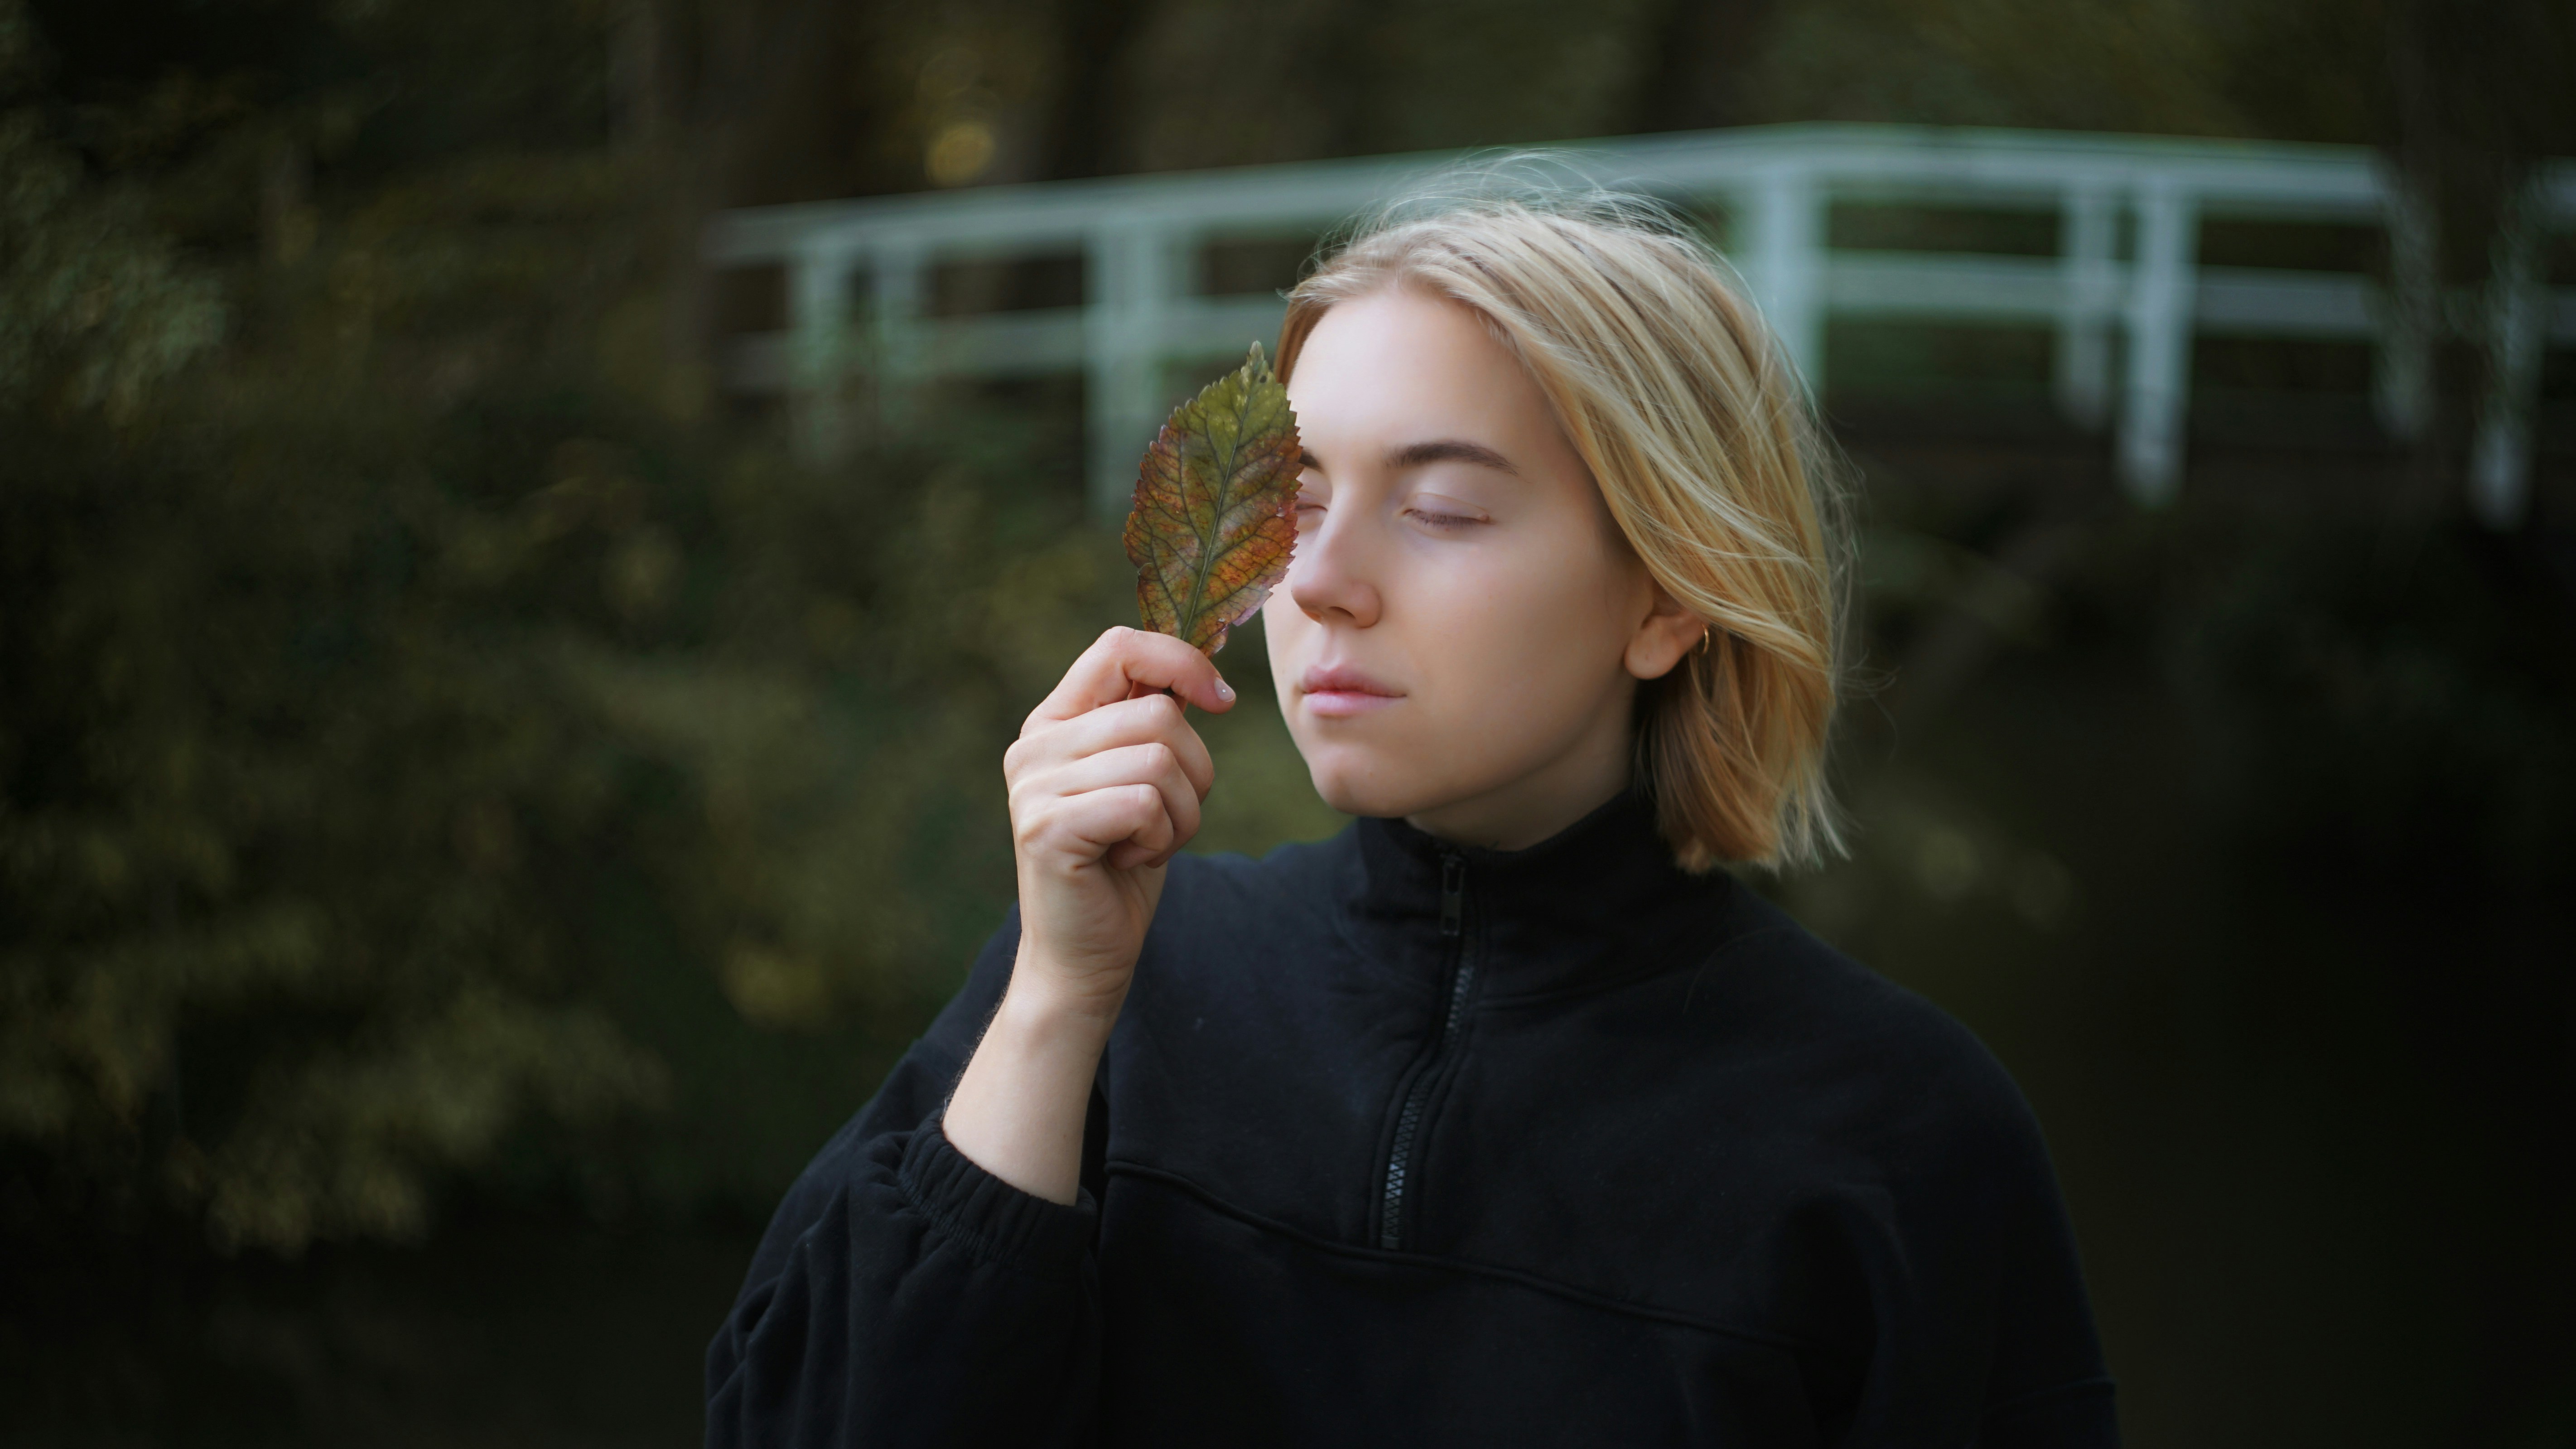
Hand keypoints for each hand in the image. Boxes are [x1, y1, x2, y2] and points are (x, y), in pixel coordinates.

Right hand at [1001, 626, 1233, 1018]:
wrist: (1083, 954)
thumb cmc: (1122, 863)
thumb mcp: (1141, 778)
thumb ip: (1153, 725)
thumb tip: (1204, 674)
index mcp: (1055, 720)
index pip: (1119, 647)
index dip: (1181, 663)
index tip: (1219, 701)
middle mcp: (1034, 745)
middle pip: (1158, 713)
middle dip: (1195, 770)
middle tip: (1170, 817)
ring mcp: (1034, 785)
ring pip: (1158, 758)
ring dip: (1182, 811)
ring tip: (1150, 841)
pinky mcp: (1047, 827)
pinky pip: (1144, 803)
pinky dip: (1162, 837)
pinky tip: (1133, 861)